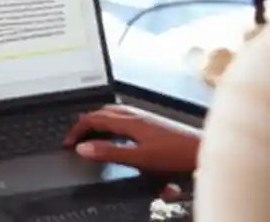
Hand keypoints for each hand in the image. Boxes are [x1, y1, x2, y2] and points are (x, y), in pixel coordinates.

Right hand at [63, 105, 199, 172]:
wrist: (201, 150)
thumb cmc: (176, 153)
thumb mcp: (139, 157)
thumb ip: (110, 152)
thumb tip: (84, 148)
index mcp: (129, 120)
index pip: (93, 118)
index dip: (77, 130)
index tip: (68, 142)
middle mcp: (135, 115)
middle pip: (101, 112)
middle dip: (85, 123)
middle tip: (75, 137)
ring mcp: (144, 117)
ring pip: (113, 113)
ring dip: (97, 121)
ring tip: (90, 133)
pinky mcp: (152, 123)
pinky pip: (123, 117)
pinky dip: (111, 123)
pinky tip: (118, 133)